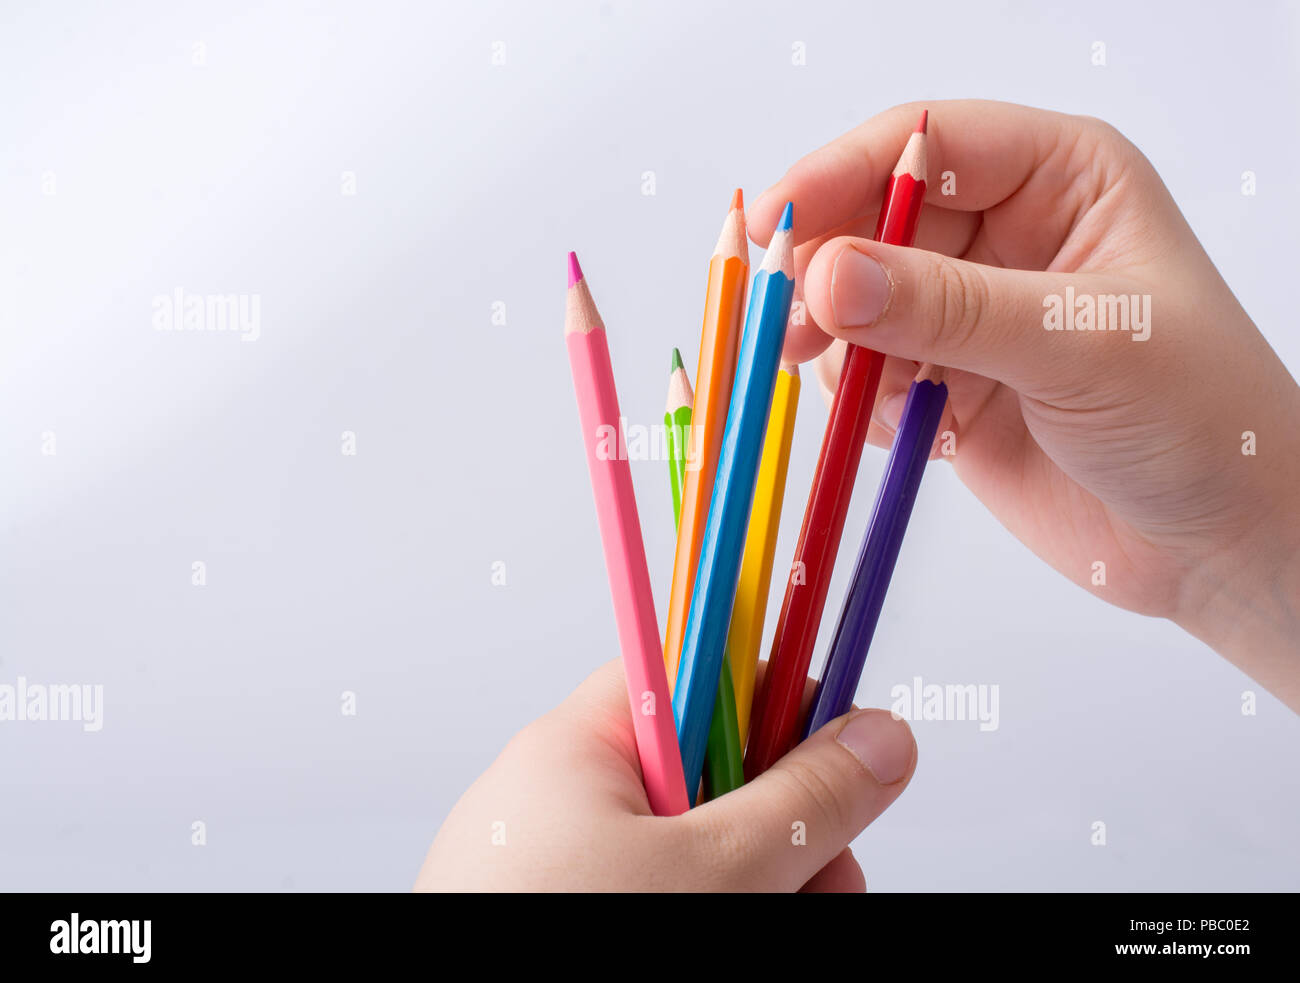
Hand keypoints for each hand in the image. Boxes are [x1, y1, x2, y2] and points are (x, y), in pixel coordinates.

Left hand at [415, 660, 915, 890]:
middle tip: (830, 881)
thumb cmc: (560, 947)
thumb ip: (804, 801)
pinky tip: (733, 938)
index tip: (841, 747)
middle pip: (709, 774)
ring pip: (691, 849)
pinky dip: (707, 905)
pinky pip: (654, 891)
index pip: (694, 674)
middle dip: (785, 826)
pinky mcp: (564, 913)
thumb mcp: (710, 874)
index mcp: (576, 745)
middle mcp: (561, 799)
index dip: (775, 699)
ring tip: (795, 918)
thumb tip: (880, 737)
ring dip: (761, 882)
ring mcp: (558, 868)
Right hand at [748, 100, 1299, 708]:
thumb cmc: (1201, 420)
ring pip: (860, 302)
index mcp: (1061, 180)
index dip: (844, 172)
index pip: (926, 144)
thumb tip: (828, 277)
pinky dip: (864, 400)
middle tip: (793, 325)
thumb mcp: (1077, 343)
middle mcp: (1009, 237)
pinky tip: (906, 431)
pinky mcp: (950, 387)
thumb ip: (947, 307)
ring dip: (840, 344)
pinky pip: (869, 374)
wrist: (1217, 545)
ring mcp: (973, 315)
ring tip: (853, 388)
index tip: (778, 220)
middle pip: (876, 222)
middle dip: (830, 271)